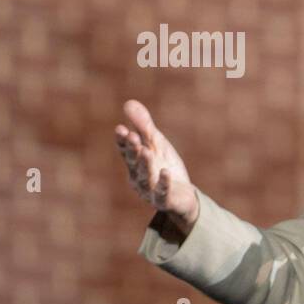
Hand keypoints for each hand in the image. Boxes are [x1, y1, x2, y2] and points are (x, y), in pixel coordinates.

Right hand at [114, 100, 199, 234]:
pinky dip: (163, 183)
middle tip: (132, 136)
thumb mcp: (156, 143)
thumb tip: (129, 102)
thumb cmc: (165, 166)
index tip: (120, 128)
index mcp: (134, 162)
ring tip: (146, 151)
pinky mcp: (164, 200)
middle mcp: (138, 177)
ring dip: (145, 164)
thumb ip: (144, 126)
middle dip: (132, 150)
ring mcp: (150, 190)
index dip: (123, 141)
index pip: (126, 150)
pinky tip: (166, 172)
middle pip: (133, 163)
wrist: (182, 195)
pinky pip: (162, 193)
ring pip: (145, 178)